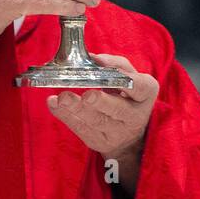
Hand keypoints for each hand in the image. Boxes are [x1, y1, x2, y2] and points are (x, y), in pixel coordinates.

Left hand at [46, 54, 158, 192]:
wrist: (126, 133)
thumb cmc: (125, 96)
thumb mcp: (129, 78)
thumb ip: (115, 65)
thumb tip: (93, 57)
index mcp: (145, 95)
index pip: (141, 87)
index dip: (125, 79)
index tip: (104, 68)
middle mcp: (134, 116)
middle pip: (117, 109)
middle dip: (101, 101)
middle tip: (87, 95)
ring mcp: (117, 132)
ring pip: (97, 121)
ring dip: (77, 109)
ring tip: (62, 98)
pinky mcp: (99, 141)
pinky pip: (81, 129)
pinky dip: (65, 116)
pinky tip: (54, 104)